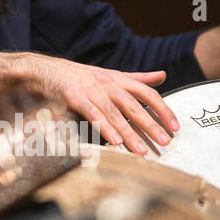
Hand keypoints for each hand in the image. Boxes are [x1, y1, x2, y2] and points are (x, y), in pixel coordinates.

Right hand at [22, 53, 178, 155]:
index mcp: (117, 78)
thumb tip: (162, 75)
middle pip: (133, 104)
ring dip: (128, 132)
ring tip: (141, 150)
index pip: (146, 93)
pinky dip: (103, 127)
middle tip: (165, 142)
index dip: (162, 109)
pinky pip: (91, 113)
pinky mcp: (73, 96)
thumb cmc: (78, 76)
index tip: (175, 127)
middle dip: (150, 124)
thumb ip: (137, 78)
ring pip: (113, 112)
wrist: (43, 70)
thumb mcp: (110, 74)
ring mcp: (89, 89)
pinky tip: (113, 141)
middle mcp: (105, 82)